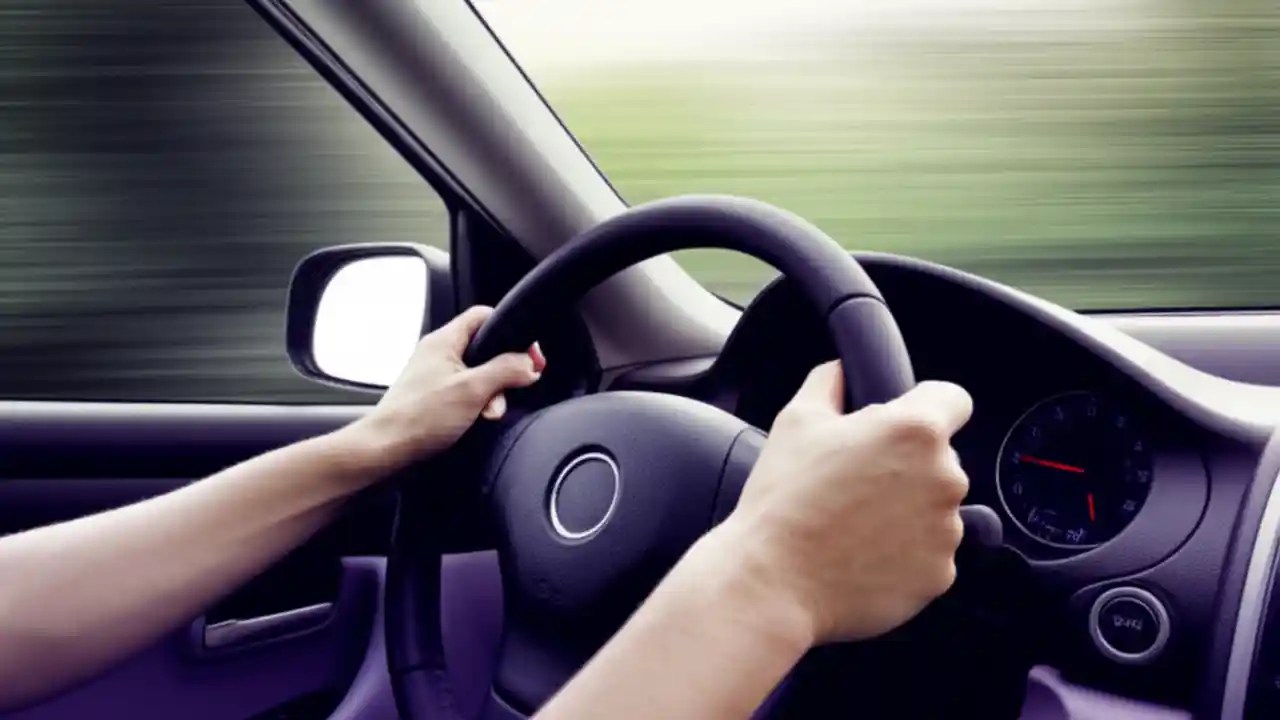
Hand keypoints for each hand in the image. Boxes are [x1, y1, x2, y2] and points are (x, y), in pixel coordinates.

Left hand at [342, 306, 545, 474]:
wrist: (384, 450)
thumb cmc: (419, 417)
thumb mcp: (473, 390)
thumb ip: (506, 370)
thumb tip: (530, 363)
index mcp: (443, 340)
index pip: (484, 316)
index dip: (511, 331)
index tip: (529, 357)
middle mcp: (438, 354)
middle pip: (486, 349)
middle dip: (503, 373)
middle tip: (508, 392)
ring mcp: (434, 376)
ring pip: (478, 375)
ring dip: (491, 394)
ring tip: (488, 413)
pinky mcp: (433, 398)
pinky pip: (466, 394)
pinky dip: (477, 406)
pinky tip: (476, 421)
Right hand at [715, 361, 971, 644]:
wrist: (773, 579)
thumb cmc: (784, 498)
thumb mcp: (796, 420)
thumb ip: (829, 382)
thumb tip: (840, 369)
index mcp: (915, 430)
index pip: (953, 399)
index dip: (926, 406)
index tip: (901, 425)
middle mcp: (944, 477)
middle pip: (942, 458)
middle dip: (909, 465)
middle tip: (858, 482)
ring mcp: (947, 530)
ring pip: (936, 507)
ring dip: (908, 511)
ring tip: (856, 523)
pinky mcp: (941, 574)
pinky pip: (931, 553)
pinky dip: (905, 554)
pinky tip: (863, 554)